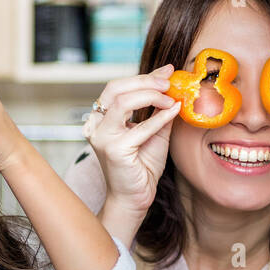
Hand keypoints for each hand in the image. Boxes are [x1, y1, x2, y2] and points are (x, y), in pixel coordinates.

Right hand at [84, 65, 180, 216]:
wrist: (134, 197)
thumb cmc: (141, 166)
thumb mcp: (153, 130)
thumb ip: (158, 108)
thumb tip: (170, 82)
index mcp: (101, 118)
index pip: (119, 88)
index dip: (144, 77)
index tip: (167, 71)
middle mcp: (95, 125)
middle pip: (115, 88)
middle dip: (145, 81)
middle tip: (168, 82)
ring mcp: (102, 137)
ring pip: (122, 101)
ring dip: (150, 95)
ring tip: (170, 98)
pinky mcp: (114, 150)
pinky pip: (140, 127)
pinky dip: (159, 117)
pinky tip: (174, 111)